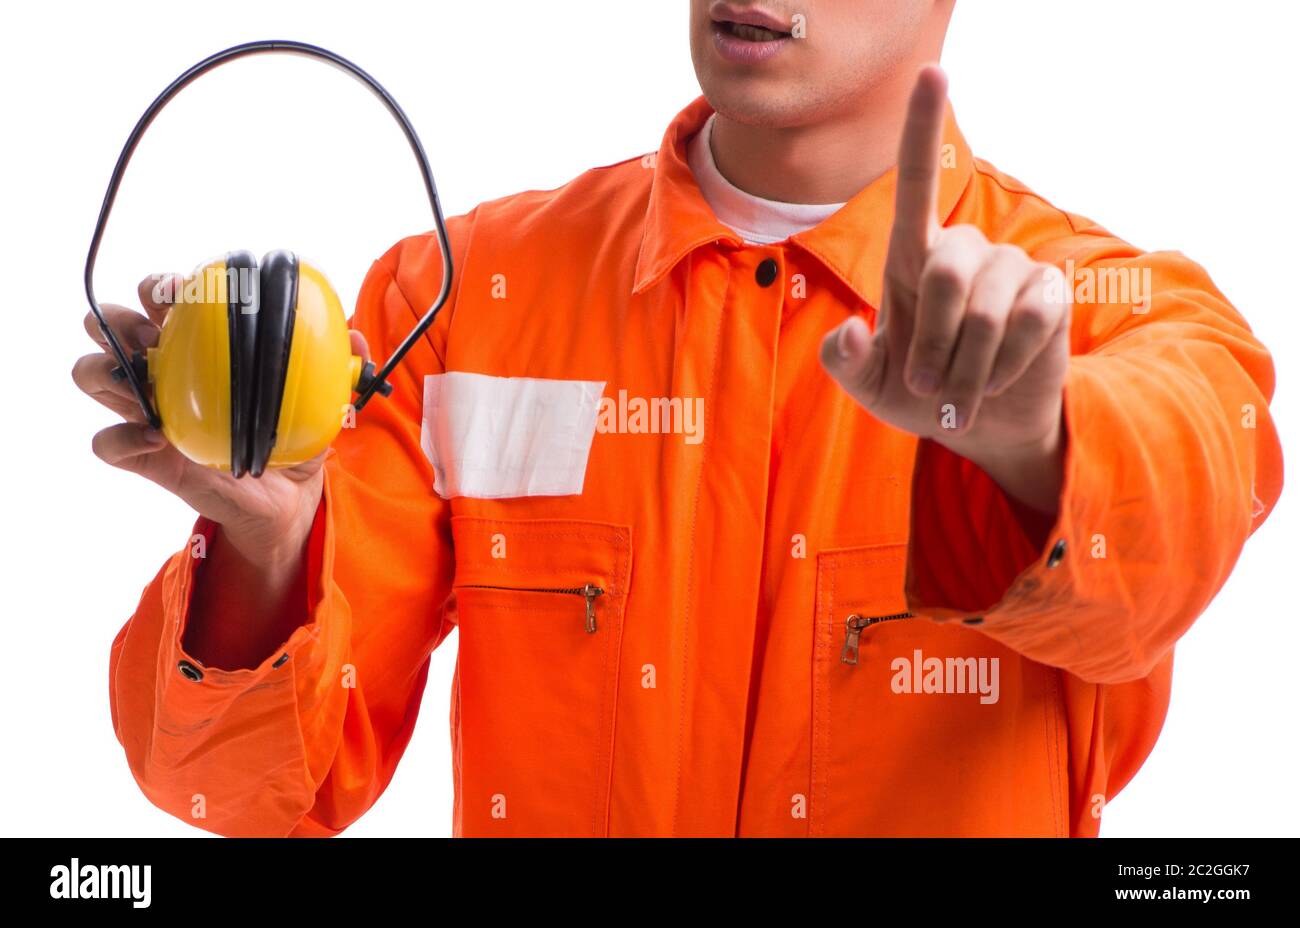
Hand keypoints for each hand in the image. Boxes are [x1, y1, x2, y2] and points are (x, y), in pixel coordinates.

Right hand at [73, 272, 371, 564]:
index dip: (160, 287)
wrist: (288, 503)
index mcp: (200, 349)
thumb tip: (355, 338)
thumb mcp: (322, 404)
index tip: (181, 290)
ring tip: (142, 380)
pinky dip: (120, 436)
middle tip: (153, 330)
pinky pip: (108, 443)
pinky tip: (155, 437)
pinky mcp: (147, 457)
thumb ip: (337, 368)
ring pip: (94, 374)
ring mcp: (149, 412)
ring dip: (105, 368)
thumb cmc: (293, 441)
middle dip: (121, 316)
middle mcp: (165, 373)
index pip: (162, 301)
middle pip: (112, 326)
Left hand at [819, 65, 1069, 512]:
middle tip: (928, 387)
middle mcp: (963, 251)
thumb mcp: (869, 386)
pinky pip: (1026, 325)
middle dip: (931, 343)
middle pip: (944, 274)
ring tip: (961, 393)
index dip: (924, 130)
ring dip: (965, 368)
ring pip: (984, 311)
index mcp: (912, 259)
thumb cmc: (921, 395)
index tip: (933, 74)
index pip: (917, 183)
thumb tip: (849, 333)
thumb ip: (844, 363)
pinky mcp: (1049, 293)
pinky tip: (997, 379)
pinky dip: (1001, 368)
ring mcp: (1010, 268)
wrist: (981, 426)